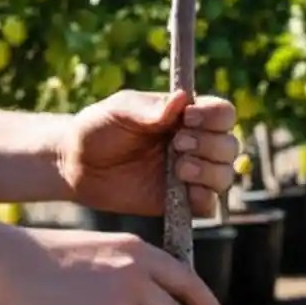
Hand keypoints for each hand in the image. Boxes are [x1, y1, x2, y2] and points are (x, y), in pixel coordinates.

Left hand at [59, 90, 238, 216]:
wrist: (75, 164)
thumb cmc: (98, 129)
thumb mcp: (119, 111)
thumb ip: (149, 108)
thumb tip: (182, 99)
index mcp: (188, 116)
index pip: (223, 113)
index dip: (214, 117)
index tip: (187, 119)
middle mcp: (196, 144)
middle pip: (230, 145)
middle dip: (208, 146)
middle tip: (176, 146)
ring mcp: (191, 174)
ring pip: (225, 175)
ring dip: (208, 172)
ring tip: (178, 170)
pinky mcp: (181, 201)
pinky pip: (209, 204)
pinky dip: (203, 199)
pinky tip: (182, 191)